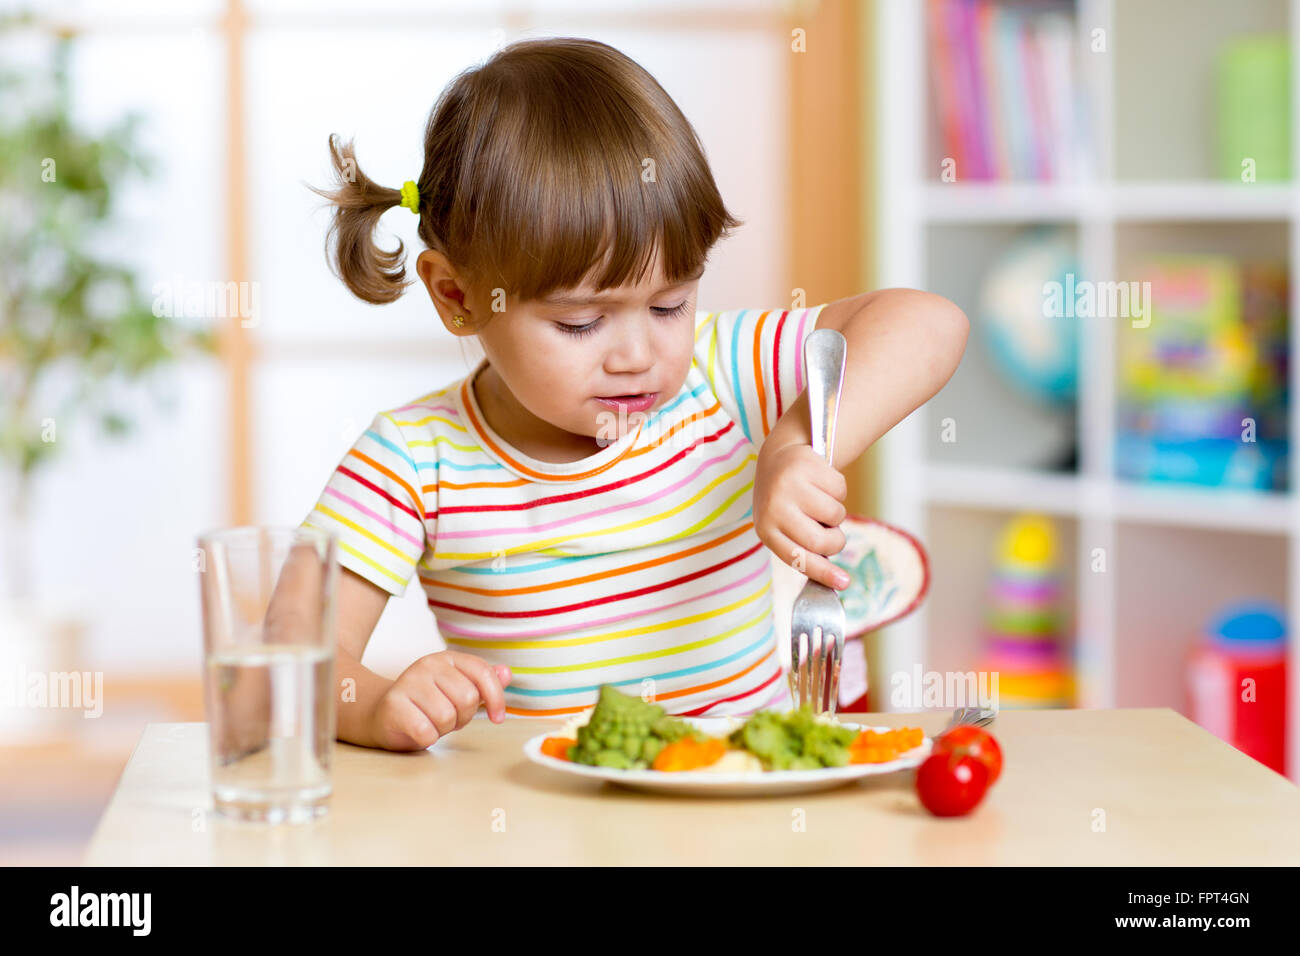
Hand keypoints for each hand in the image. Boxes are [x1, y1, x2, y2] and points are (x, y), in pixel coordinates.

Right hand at [366, 650, 512, 750]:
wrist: (380, 713)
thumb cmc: (426, 704)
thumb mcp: (457, 690)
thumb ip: (483, 682)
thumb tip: (506, 673)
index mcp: (446, 658)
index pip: (483, 673)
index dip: (496, 698)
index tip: (498, 718)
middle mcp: (427, 665)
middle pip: (467, 698)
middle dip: (463, 717)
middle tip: (448, 718)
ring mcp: (408, 683)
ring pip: (447, 716)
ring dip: (443, 729)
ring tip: (431, 722)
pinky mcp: (394, 706)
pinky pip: (426, 732)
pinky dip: (427, 739)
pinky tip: (417, 731)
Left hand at [753, 439, 849, 590]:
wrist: (779, 460)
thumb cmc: (787, 504)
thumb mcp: (786, 527)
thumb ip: (806, 550)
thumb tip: (840, 582)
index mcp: (766, 530)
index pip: (797, 558)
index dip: (822, 573)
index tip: (844, 583)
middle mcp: (773, 508)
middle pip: (821, 541)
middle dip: (836, 540)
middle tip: (831, 531)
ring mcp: (790, 486)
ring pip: (836, 515)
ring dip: (836, 513)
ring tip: (819, 501)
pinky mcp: (806, 465)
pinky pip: (841, 490)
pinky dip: (838, 490)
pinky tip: (820, 483)